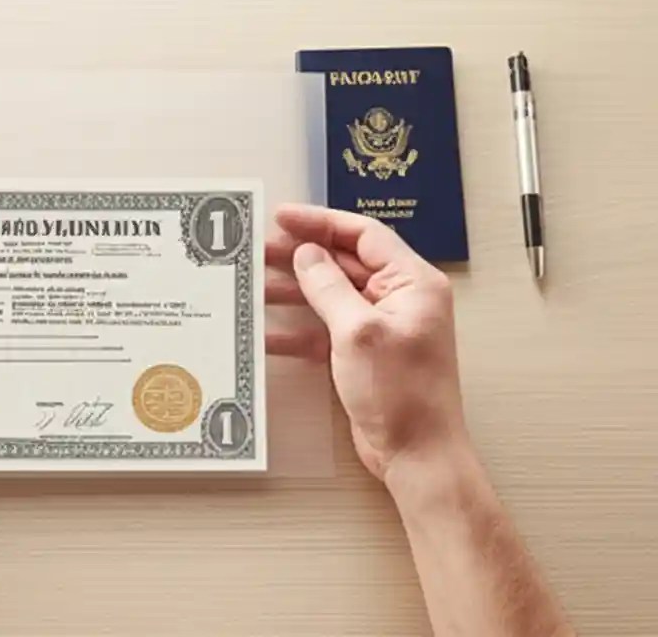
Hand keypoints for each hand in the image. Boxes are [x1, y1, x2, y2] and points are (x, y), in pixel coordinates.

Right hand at [266, 204, 469, 480]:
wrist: (417, 453)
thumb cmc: (402, 394)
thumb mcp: (359, 332)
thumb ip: (329, 287)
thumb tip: (307, 255)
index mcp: (412, 283)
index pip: (364, 235)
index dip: (321, 223)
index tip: (283, 217)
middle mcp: (399, 299)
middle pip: (343, 262)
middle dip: (300, 255)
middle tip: (258, 248)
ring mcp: (380, 327)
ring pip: (330, 295)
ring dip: (293, 290)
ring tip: (253, 284)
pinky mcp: (363, 354)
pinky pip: (324, 330)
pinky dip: (296, 331)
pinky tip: (265, 333)